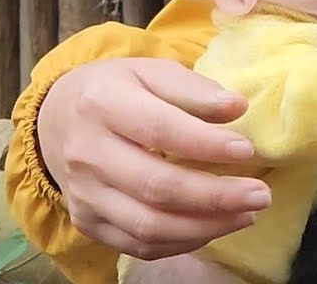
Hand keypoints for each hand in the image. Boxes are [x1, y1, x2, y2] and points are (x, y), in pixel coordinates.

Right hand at [38, 58, 272, 259]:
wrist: (55, 118)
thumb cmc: (118, 90)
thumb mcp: (151, 71)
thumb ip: (193, 88)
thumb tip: (236, 108)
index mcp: (103, 104)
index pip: (159, 129)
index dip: (206, 144)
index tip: (246, 151)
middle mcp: (87, 153)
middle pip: (156, 186)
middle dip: (216, 196)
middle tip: (261, 195)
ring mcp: (84, 193)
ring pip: (148, 225)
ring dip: (205, 226)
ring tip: (247, 214)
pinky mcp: (86, 221)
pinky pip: (137, 245)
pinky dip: (182, 243)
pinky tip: (214, 227)